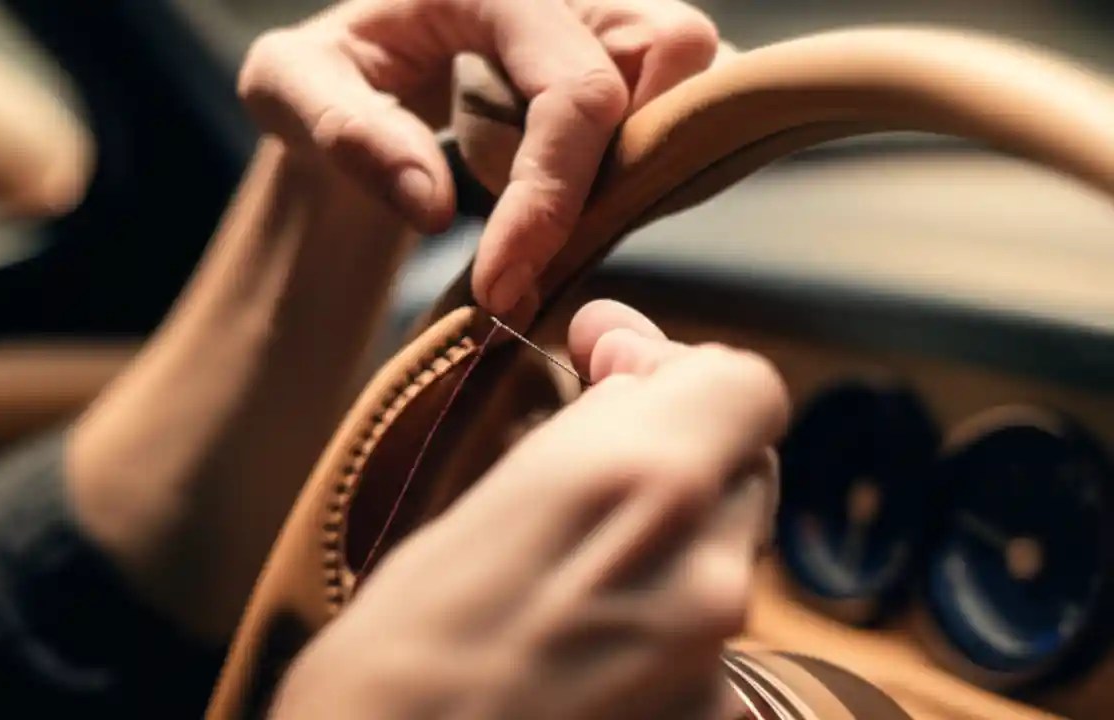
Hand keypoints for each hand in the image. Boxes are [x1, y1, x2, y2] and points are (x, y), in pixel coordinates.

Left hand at [237, 0, 719, 313]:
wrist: (353, 66)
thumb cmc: (321, 72)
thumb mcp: (287, 89)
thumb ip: (345, 133)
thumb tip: (434, 206)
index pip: (573, 88)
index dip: (552, 197)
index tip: (502, 287)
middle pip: (670, 49)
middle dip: (618, 167)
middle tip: (534, 250)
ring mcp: (603, 8)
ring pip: (694, 67)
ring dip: (639, 158)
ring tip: (543, 217)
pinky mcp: (621, 49)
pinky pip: (682, 95)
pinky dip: (647, 154)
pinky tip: (574, 197)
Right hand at [273, 299, 787, 718]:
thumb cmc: (400, 650)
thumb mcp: (484, 498)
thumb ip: (590, 422)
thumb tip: (636, 357)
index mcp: (641, 484)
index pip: (748, 386)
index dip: (687, 374)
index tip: (629, 378)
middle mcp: (706, 574)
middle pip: (744, 469)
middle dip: (681, 459)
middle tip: (592, 479)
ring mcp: (718, 664)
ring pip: (725, 557)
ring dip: (670, 547)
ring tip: (567, 584)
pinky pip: (712, 641)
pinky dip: (662, 629)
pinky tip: (586, 648)